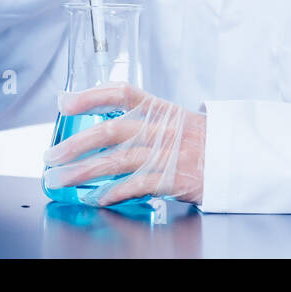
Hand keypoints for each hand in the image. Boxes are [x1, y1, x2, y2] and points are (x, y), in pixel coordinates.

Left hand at [42, 83, 205, 206]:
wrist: (239, 159)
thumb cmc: (205, 142)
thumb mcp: (178, 121)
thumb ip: (146, 122)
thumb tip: (105, 128)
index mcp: (161, 109)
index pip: (121, 93)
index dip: (90, 95)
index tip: (64, 101)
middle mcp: (161, 128)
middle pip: (110, 131)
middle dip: (75, 144)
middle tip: (51, 155)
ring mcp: (167, 153)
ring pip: (116, 161)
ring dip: (83, 172)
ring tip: (61, 179)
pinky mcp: (174, 179)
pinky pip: (136, 185)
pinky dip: (113, 192)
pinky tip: (97, 198)